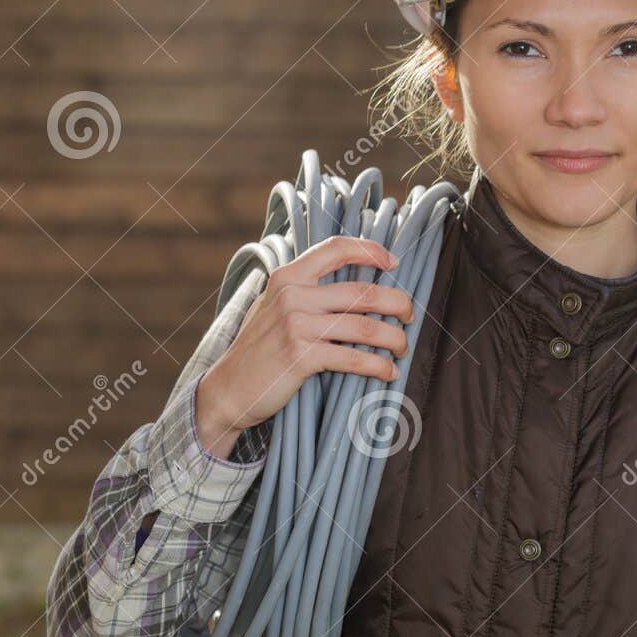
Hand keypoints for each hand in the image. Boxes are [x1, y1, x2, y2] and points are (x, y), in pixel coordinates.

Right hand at [196, 235, 415, 455]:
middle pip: (363, 291)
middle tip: (409, 315)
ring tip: (402, 348)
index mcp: (288, 276)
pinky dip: (378, 366)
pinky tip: (387, 372)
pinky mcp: (301, 356)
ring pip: (365, 326)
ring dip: (394, 338)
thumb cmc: (259, 349)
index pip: (336, 248)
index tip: (394, 262)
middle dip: (397, 303)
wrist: (228, 388)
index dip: (371, 250)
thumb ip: (307, 291)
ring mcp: (296, 325)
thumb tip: (357, 286)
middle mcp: (292, 295)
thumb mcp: (274, 307)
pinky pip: (353, 358)